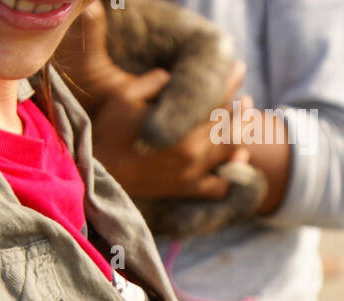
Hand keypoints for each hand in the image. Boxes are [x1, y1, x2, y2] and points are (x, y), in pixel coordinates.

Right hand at [57, 0, 247, 200]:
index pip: (217, 99)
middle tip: (243, 98)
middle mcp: (192, 151)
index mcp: (181, 126)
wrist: (99, 173)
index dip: (230, 81)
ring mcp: (191, 172)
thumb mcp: (126, 95)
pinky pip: (220, 187)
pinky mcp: (186, 189)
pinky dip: (234, 175)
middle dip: (241, 108)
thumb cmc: (110, 132)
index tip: (238, 67)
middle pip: (230, 126)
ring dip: (243, 135)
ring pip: (232, 153)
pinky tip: (237, 160)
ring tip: (244, 122)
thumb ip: (155, 81)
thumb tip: (173, 78)